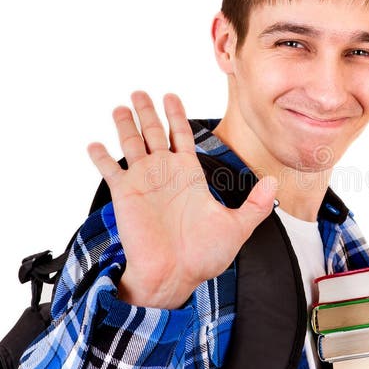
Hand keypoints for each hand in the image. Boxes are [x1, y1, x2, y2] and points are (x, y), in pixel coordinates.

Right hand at [88, 91, 277, 308]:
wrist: (175, 276)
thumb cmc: (203, 256)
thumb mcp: (237, 228)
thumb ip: (256, 205)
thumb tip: (274, 184)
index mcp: (188, 175)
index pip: (181, 135)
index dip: (177, 114)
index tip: (171, 95)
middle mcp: (164, 173)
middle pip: (154, 132)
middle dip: (148, 111)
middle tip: (140, 92)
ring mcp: (143, 182)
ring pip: (131, 143)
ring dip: (125, 124)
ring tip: (121, 107)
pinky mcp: (125, 194)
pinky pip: (110, 170)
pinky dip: (101, 156)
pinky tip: (94, 144)